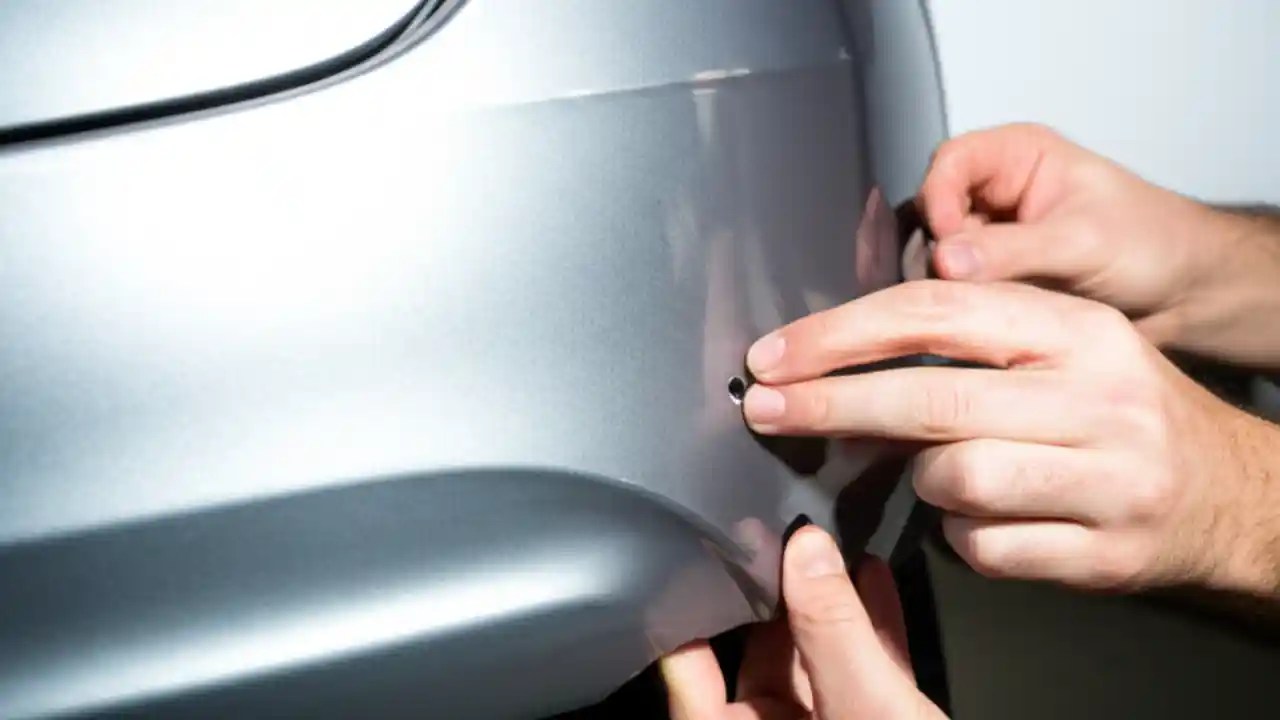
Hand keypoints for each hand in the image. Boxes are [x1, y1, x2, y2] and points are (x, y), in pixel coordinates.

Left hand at [661, 526, 945, 719]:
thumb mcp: (866, 709)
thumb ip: (832, 631)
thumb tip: (806, 548)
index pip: (691, 680)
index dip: (693, 619)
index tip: (701, 559)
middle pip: (758, 667)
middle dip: (776, 601)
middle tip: (781, 539)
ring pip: (815, 668)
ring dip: (828, 608)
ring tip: (830, 549)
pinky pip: (862, 681)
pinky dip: (871, 634)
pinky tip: (876, 583)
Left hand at [743, 280, 1279, 595]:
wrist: (1227, 492)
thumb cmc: (1114, 411)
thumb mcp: (1056, 349)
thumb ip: (964, 343)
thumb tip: (834, 361)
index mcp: (1075, 329)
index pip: (934, 311)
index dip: (837, 334)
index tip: (772, 355)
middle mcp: (1097, 397)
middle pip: (928, 398)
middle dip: (827, 405)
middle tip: (764, 410)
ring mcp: (1107, 478)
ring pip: (952, 479)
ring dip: (919, 480)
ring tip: (938, 474)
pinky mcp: (1101, 553)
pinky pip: (982, 548)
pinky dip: (961, 537)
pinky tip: (981, 519)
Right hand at [920, 123, 1279, 367]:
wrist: (1185, 297)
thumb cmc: (1153, 245)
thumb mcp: (1082, 241)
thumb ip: (1011, 250)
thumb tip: (944, 260)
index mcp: (1016, 156)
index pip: (949, 163)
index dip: (939, 201)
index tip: (947, 248)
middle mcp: (993, 194)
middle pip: (930, 212)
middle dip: (936, 250)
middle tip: (953, 287)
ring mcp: (988, 240)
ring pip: (934, 256)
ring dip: (945, 284)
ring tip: (971, 307)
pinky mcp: (989, 281)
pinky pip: (952, 291)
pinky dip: (958, 306)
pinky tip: (977, 320)